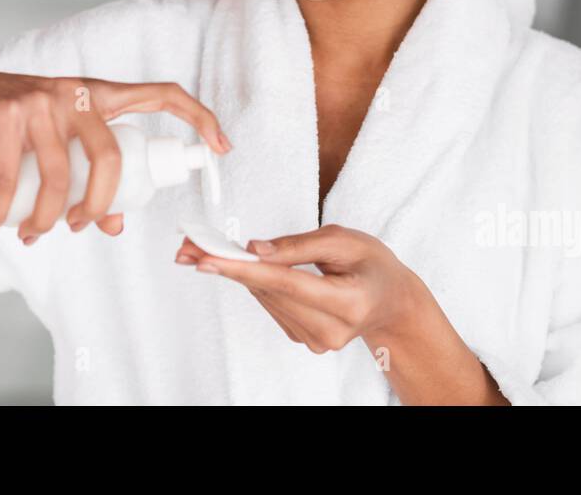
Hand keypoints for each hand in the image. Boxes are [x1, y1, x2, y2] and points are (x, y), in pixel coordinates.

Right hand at [0, 72, 229, 241]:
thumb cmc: (22, 125)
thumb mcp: (60, 143)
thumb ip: (89, 174)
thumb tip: (115, 224)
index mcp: (100, 96)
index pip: (162, 93)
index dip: (197, 115)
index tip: (221, 147)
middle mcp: (76, 93)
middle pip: (111, 158)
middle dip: (100, 205)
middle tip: (81, 227)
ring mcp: (40, 101)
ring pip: (59, 177)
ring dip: (43, 218)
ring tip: (30, 234)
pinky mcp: (5, 114)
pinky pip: (11, 177)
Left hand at [175, 223, 419, 353]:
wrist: (392, 301)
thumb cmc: (373, 266)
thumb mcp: (344, 240)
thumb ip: (298, 245)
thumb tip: (255, 248)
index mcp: (348, 304)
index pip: (286, 284)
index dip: (244, 270)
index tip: (207, 260)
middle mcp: (332, 331)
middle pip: (269, 293)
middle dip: (226, 266)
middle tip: (188, 245)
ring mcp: (318, 341)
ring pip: (266, 299)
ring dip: (235, 274)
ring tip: (204, 250)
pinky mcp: (306, 340)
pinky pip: (272, 305)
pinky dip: (256, 283)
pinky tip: (245, 266)